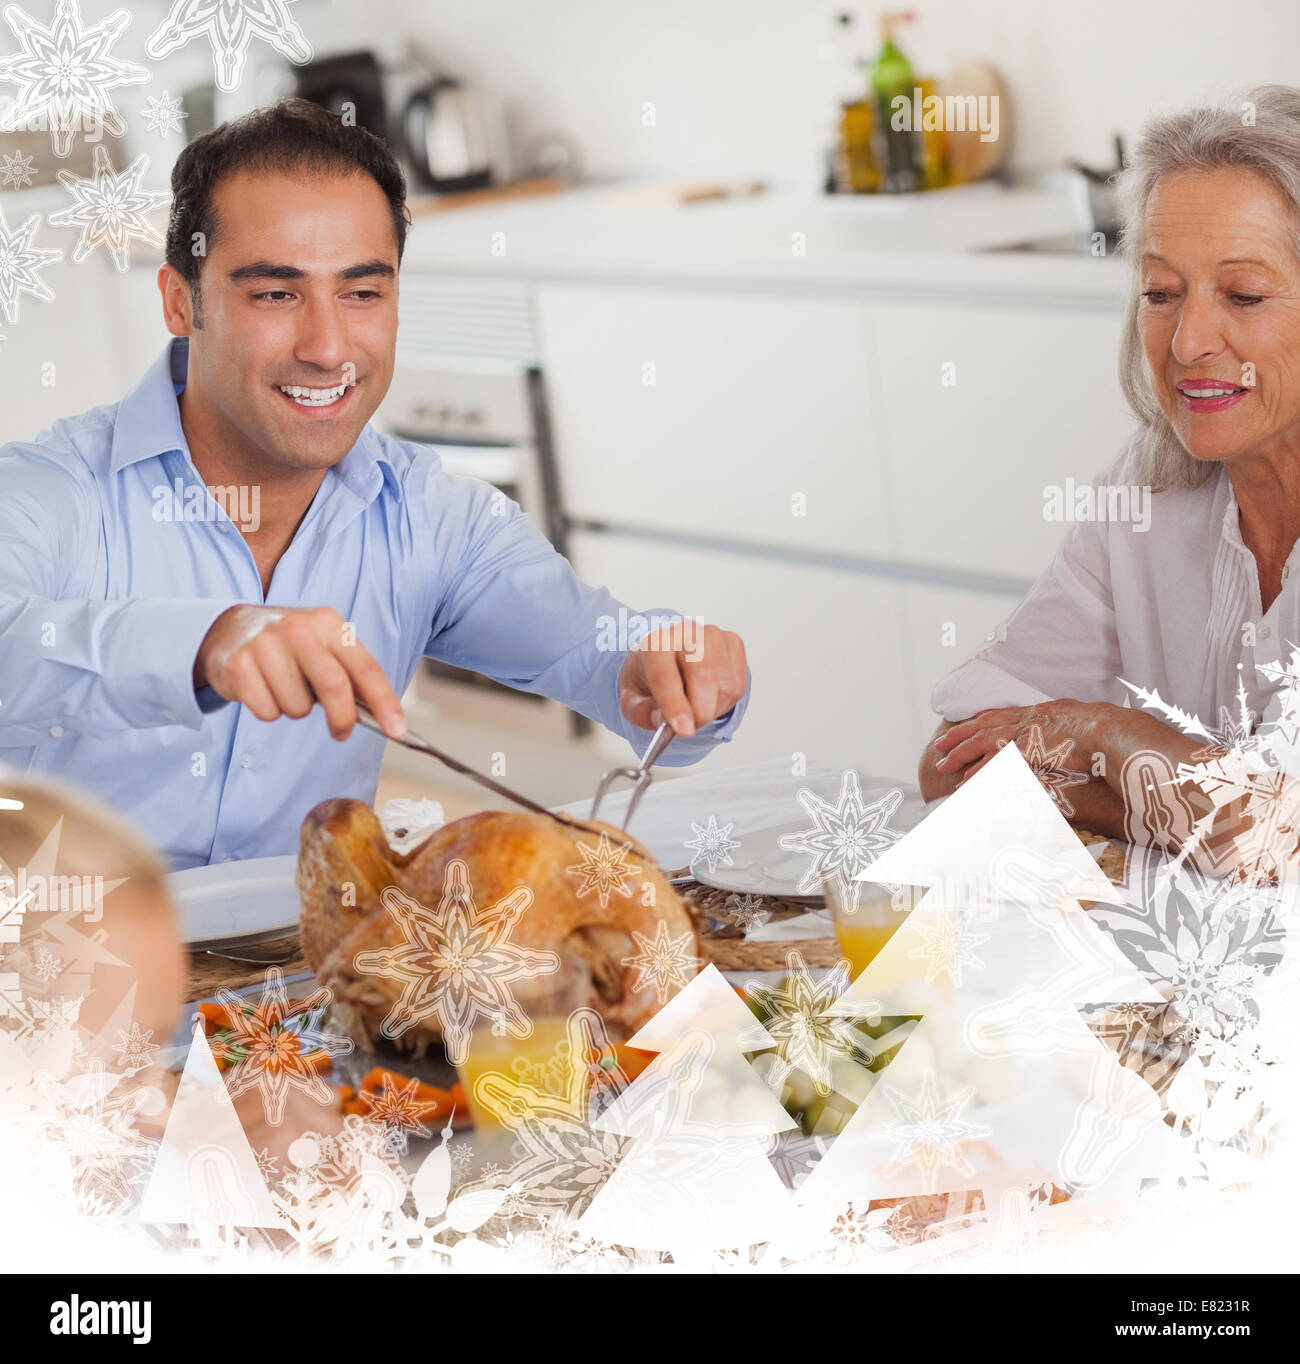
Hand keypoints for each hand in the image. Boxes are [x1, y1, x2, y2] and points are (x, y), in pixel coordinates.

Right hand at [194, 604, 405, 740]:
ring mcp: (264, 644)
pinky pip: (267, 712)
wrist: (230, 629)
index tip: (396, 731)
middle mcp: (297, 629)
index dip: (385, 702)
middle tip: (341, 732)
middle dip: (342, 719)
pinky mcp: (238, 665)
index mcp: (328, 624)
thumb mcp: (324, 647)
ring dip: (295, 709)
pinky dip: (269, 711)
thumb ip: (351, 676)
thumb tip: (382, 718)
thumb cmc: (291, 648)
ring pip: (297, 707)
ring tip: (286, 688)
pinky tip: (263, 689)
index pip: (365, 668)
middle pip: (334, 687)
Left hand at [618, 620, 746, 737]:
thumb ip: (642, 713)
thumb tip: (664, 722)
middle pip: (704, 676)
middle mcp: (685, 633)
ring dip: (712, 709)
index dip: (676, 706)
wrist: (667, 654)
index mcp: (655, 644)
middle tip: (690, 728)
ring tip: (695, 706)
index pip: (665, 675)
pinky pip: (737, 685)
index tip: (684, 730)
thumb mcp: (632, 698)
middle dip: (700, 712)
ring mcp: (713, 636)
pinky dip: (724, 702)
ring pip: (725, 685)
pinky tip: (709, 696)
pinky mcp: (733, 644)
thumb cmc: (649, 675)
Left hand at [933, 699, 1110, 787]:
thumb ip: (1065, 729)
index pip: (1000, 715)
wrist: (1111, 729)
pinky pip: (995, 763)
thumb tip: (1063, 737)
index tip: (962, 727)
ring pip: (983, 742)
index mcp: (1039, 712)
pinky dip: (979, 772)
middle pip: (983, 725)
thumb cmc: (1104, 730)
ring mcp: (1026, 732)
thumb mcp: (1080, 723)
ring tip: (943, 766)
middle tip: (939, 746)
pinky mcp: (1027, 749)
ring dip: (961, 754)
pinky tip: (965, 781)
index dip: (978, 722)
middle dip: (959, 735)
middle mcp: (1027, 719)